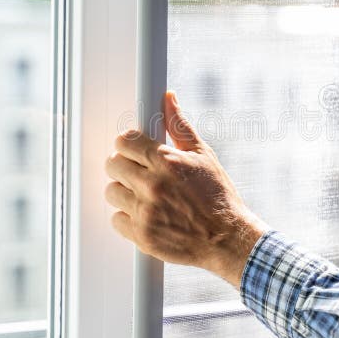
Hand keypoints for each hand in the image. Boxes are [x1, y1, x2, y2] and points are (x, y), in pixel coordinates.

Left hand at [104, 91, 268, 286]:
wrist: (227, 238)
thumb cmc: (218, 196)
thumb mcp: (203, 155)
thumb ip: (179, 126)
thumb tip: (168, 98)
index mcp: (167, 161)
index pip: (124, 141)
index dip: (129, 144)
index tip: (135, 150)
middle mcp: (152, 185)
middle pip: (112, 164)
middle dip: (124, 166)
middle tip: (140, 172)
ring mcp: (145, 211)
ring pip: (112, 192)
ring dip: (125, 192)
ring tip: (145, 196)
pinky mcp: (141, 235)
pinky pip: (116, 220)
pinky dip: (128, 218)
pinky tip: (147, 215)